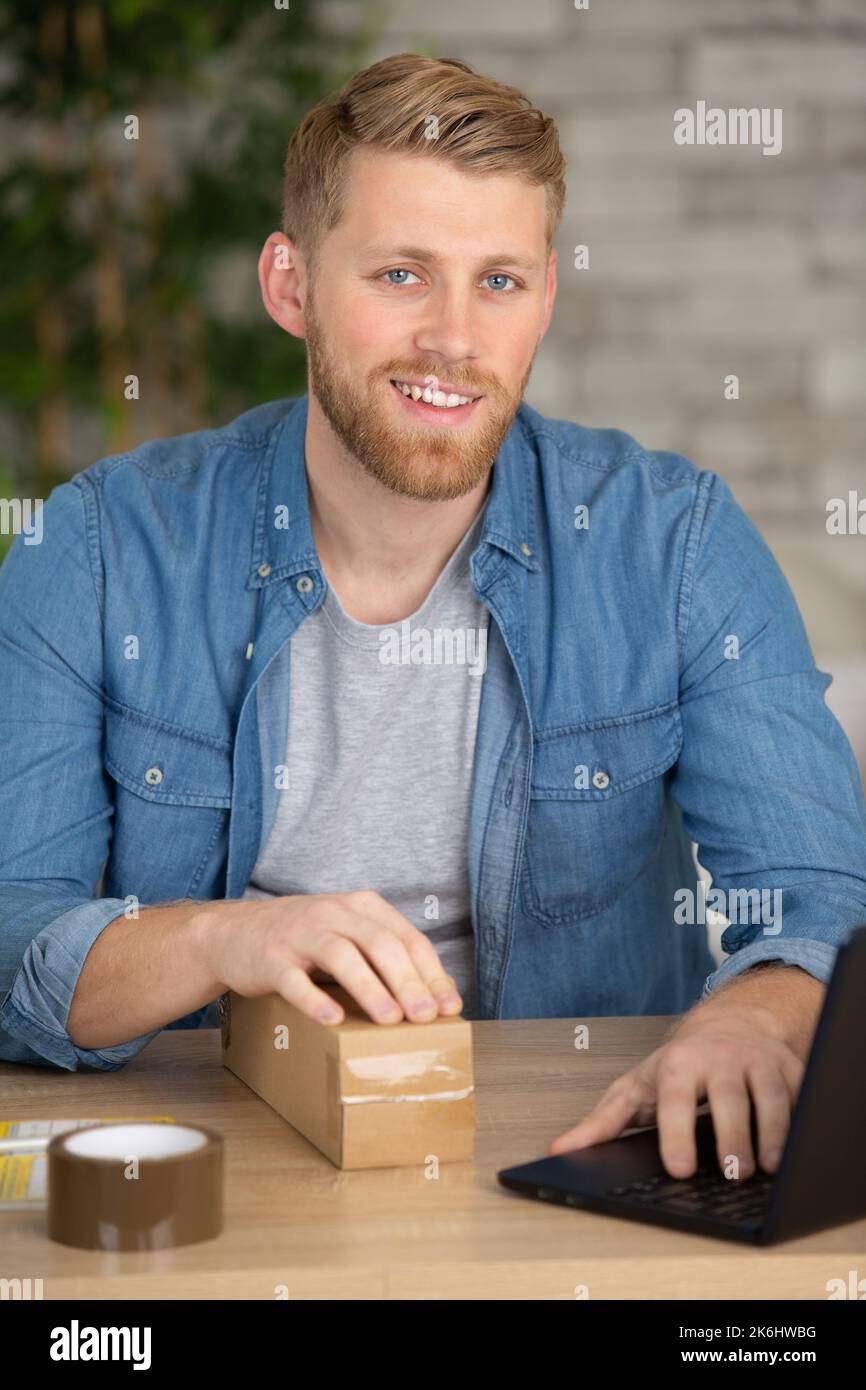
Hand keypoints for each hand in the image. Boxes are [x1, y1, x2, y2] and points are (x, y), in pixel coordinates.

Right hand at [203, 890, 462, 1026]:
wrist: (234, 933)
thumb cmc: (305, 942)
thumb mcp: (350, 937)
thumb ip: (387, 958)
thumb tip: (437, 996)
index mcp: (361, 907)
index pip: (407, 938)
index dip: (432, 973)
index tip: (450, 1006)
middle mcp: (333, 913)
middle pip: (380, 943)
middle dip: (408, 981)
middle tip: (426, 1016)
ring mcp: (300, 934)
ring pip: (341, 955)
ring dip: (370, 988)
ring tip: (390, 1020)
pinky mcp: (270, 958)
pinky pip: (294, 978)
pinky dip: (314, 998)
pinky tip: (332, 1019)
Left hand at [547, 1003, 805, 1178]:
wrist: (729, 1025)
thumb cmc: (679, 1065)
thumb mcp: (636, 1088)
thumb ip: (601, 1122)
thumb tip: (559, 1150)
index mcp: (677, 1064)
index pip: (676, 1099)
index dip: (677, 1133)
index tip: (679, 1168)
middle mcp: (719, 1058)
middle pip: (729, 1101)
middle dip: (732, 1138)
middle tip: (732, 1175)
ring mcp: (757, 1061)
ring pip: (769, 1099)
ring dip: (770, 1136)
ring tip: (765, 1169)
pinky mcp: (789, 1067)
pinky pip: (798, 1096)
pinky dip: (798, 1123)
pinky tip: (791, 1151)